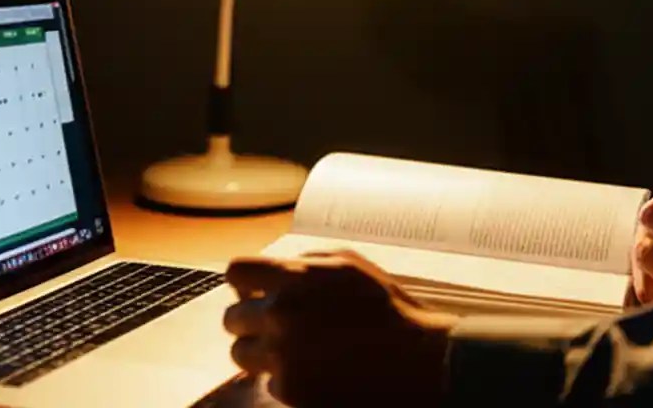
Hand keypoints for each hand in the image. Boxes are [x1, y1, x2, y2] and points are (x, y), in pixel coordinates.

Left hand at [222, 250, 459, 407]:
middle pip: (231, 318)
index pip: (236, 272)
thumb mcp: (350, 265)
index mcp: (295, 277)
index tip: (255, 293)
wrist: (420, 362)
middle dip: (252, 322)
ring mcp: (283, 355)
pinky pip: (270, 383)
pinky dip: (289, 380)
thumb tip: (270, 273)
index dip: (245, 284)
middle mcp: (281, 314)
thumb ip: (305, 262)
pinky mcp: (290, 390)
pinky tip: (318, 374)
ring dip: (262, 354)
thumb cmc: (389, 310)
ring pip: (241, 355)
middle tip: (279, 328)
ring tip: (296, 353)